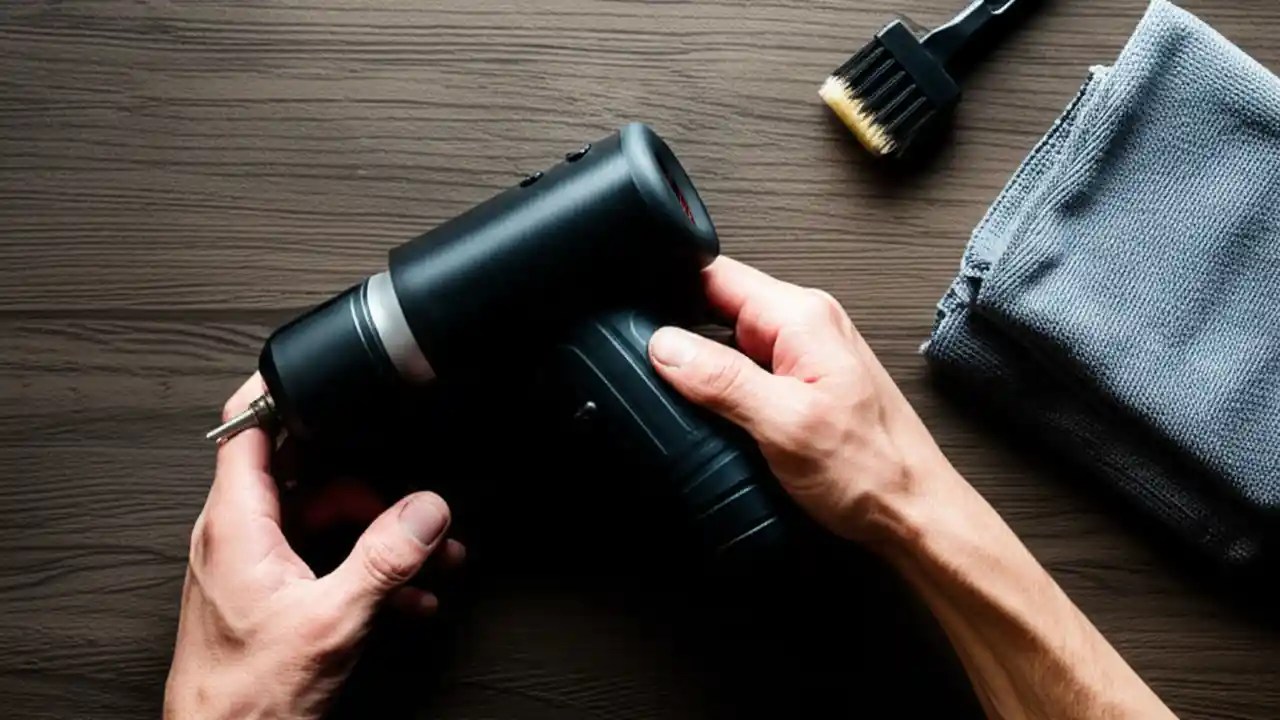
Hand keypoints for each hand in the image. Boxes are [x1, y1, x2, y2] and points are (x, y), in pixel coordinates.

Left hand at [164, 375, 464, 719]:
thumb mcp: (332, 619)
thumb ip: (384, 559)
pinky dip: (366, 569)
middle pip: (310, 472)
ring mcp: (255, 563)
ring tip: (427, 559)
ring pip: (325, 518)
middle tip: (412, 505)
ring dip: (378, 534)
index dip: (284, 390)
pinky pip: (325, 557)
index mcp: (236, 523)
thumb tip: (427, 511)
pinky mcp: (272, 591)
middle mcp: (239, 534)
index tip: (327, 374)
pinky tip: (407, 596)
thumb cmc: (247, 697)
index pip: (249, 425)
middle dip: (370, 487)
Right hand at [647, 257, 951, 542]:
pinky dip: (720, 388)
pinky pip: (745, 370)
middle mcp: (805, 325)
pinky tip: (709, 413)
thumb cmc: (873, 471)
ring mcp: (803, 354)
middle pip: (716, 305)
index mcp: (802, 317)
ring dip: (699, 366)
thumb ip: (721, 379)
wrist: (914, 515)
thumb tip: (665, 345)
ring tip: (680, 398)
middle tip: (648, 369)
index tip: (633, 316)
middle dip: (678, 332)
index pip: (717, 274)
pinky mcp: (800, 384)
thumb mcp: (784, 423)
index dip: (667, 287)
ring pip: (727, 340)